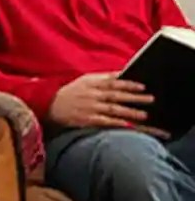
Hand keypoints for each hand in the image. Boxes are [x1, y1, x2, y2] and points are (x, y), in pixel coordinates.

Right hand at [48, 72, 165, 138]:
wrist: (49, 105)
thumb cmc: (70, 92)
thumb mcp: (84, 80)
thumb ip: (103, 77)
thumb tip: (122, 74)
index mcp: (91, 83)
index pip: (113, 82)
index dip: (129, 84)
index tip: (143, 86)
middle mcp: (92, 94)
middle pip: (117, 95)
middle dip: (135, 97)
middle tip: (151, 99)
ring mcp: (89, 107)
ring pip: (113, 109)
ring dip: (129, 112)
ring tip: (144, 115)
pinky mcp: (87, 119)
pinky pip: (105, 121)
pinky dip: (116, 123)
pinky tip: (127, 126)